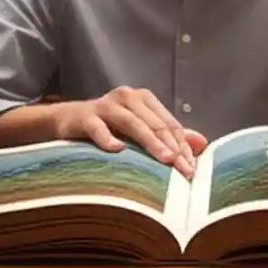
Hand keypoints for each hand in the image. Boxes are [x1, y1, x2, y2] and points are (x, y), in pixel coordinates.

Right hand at [53, 86, 206, 177]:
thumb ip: (168, 135)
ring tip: (165, 160)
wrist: (66, 121)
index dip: (183, 146)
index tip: (192, 169)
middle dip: (172, 147)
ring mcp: (105, 105)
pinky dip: (108, 138)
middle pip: (155, 123)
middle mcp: (126, 97)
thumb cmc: (107, 127)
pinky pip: (98, 128)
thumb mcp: (138, 129)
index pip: (169, 123)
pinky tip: (117, 150)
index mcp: (143, 99)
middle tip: (183, 170)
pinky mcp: (84, 117)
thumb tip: (201, 142)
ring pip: (132, 123)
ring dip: (150, 142)